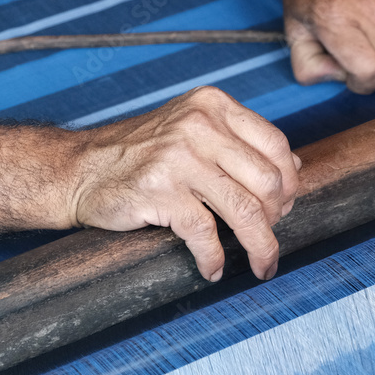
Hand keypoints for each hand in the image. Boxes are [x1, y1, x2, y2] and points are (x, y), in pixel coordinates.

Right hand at [71, 86, 299, 281]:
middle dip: (277, 217)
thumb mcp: (193, 129)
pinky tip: (214, 268)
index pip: (276, 145)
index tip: (285, 206)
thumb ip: (239, 142)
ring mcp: (179, 158)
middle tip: (268, 235)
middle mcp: (199, 126)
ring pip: (245, 211)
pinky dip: (215, 259)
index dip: (289, 182)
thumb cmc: (142, 154)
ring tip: (262, 265)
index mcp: (213, 106)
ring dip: (260, 246)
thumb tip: (294, 169)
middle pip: (267, 181)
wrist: (79, 169)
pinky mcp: (159, 191)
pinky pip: (206, 234)